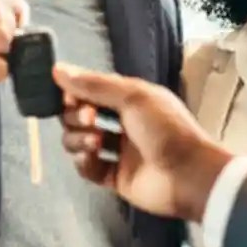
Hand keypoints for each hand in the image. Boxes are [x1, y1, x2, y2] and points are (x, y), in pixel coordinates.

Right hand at [53, 63, 234, 221]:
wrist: (188, 175)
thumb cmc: (166, 129)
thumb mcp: (132, 97)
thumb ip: (94, 84)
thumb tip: (58, 69)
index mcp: (132, 100)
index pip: (92, 92)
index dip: (76, 93)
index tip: (69, 95)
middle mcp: (124, 124)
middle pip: (81, 116)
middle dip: (76, 116)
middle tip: (89, 119)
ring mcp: (120, 152)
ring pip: (80, 142)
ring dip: (78, 139)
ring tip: (95, 142)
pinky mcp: (116, 178)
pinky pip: (88, 168)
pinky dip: (84, 162)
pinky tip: (91, 158)